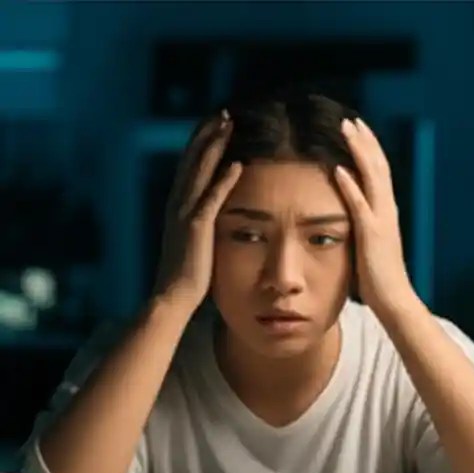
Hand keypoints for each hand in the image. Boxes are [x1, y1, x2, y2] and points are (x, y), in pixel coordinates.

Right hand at [153, 110, 242, 312]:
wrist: (172, 298)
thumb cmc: (189, 274)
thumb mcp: (195, 240)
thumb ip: (202, 221)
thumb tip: (215, 212)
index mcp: (177, 206)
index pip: (190, 166)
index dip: (201, 142)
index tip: (214, 122)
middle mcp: (177, 204)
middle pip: (192, 160)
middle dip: (207, 134)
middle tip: (223, 111)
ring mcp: (185, 214)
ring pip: (200, 171)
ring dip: (215, 146)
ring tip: (230, 124)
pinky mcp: (197, 229)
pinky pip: (213, 199)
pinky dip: (224, 180)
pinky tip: (238, 163)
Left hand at [333, 117, 414, 315]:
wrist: (394, 299)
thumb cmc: (378, 276)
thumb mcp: (370, 242)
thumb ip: (363, 223)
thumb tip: (349, 211)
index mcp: (386, 211)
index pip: (379, 172)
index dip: (369, 149)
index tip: (357, 130)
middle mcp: (387, 210)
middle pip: (378, 167)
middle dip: (364, 142)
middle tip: (350, 120)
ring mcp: (381, 221)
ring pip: (372, 178)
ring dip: (359, 152)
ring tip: (346, 131)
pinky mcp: (372, 235)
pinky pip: (360, 205)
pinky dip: (350, 186)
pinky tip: (338, 169)